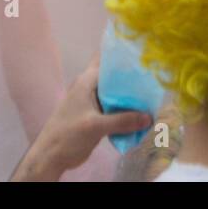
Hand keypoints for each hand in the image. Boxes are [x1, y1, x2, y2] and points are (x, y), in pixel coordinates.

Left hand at [13, 55, 150, 180]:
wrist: (52, 155)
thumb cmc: (68, 134)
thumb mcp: (96, 126)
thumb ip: (122, 121)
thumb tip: (149, 117)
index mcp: (87, 81)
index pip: (106, 60)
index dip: (122, 55)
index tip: (143, 53)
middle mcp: (91, 87)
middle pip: (115, 77)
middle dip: (132, 77)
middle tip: (155, 77)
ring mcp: (95, 102)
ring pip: (117, 94)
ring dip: (132, 96)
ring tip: (154, 94)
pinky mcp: (98, 116)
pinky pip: (116, 109)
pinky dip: (128, 111)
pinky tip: (143, 114)